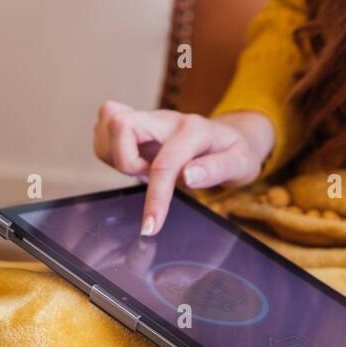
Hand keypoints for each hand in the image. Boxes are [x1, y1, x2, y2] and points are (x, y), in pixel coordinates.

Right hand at [92, 102, 274, 236]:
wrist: (233, 136)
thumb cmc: (236, 152)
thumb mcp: (240, 163)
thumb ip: (216, 169)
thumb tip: (189, 176)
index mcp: (193, 130)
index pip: (164, 163)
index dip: (155, 197)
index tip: (151, 227)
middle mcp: (165, 119)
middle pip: (120, 122)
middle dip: (122, 160)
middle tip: (145, 178)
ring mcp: (148, 120)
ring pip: (106, 126)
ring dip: (115, 158)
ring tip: (143, 172)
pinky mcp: (137, 126)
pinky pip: (105, 132)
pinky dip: (112, 154)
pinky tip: (136, 165)